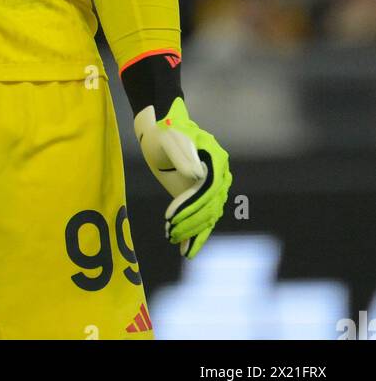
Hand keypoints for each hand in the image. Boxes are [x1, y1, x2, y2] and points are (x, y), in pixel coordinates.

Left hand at [134, 96, 231, 257]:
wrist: (161, 129)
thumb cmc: (164, 129)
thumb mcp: (169, 137)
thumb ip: (182, 155)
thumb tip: (198, 176)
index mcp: (215, 158)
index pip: (208, 189)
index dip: (191, 205)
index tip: (171, 216)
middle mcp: (220, 175)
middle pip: (210, 205)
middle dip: (190, 221)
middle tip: (169, 232)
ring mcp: (213, 187)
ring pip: (209, 216)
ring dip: (191, 230)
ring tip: (171, 238)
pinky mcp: (203, 196)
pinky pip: (204, 219)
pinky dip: (197, 235)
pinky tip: (186, 251)